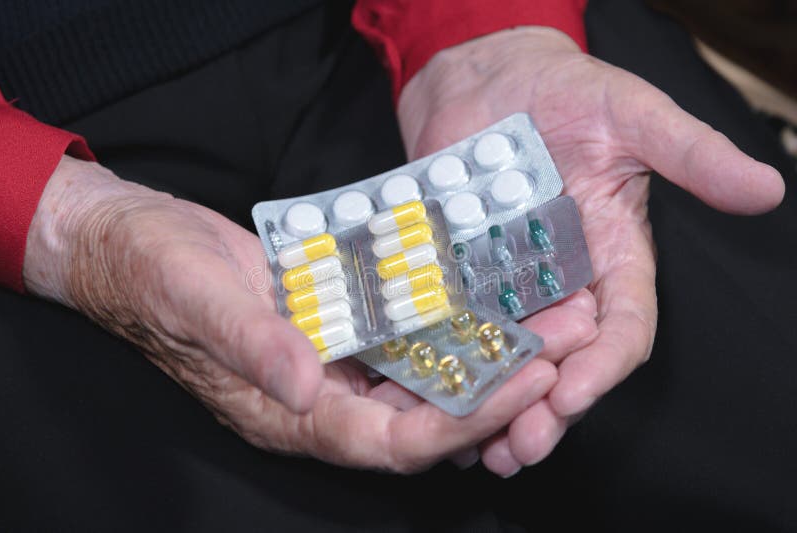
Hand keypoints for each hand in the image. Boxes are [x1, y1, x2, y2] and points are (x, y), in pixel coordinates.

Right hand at [23, 155, 587, 471]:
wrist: (132, 241)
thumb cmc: (151, 274)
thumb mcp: (195, 301)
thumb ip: (249, 346)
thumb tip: (304, 387)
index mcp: (289, 412)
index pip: (394, 440)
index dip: (463, 420)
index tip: (526, 382)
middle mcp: (320, 396)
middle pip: (426, 414)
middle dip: (499, 387)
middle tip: (564, 345)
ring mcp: (331, 361)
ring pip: (423, 374)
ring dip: (484, 352)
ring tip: (545, 317)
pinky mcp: (335, 323)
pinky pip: (402, 334)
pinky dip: (445, 322)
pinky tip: (485, 295)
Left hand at [396, 27, 784, 475]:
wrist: (488, 73)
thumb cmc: (568, 88)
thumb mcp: (634, 116)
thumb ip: (691, 155)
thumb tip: (765, 187)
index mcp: (611, 255)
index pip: (621, 326)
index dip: (603, 364)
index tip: (575, 394)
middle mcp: (561, 278)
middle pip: (561, 357)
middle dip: (544, 405)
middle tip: (520, 447)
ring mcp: (505, 276)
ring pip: (506, 352)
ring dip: (491, 399)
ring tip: (470, 443)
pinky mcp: (456, 266)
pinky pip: (452, 319)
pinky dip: (443, 356)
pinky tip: (423, 390)